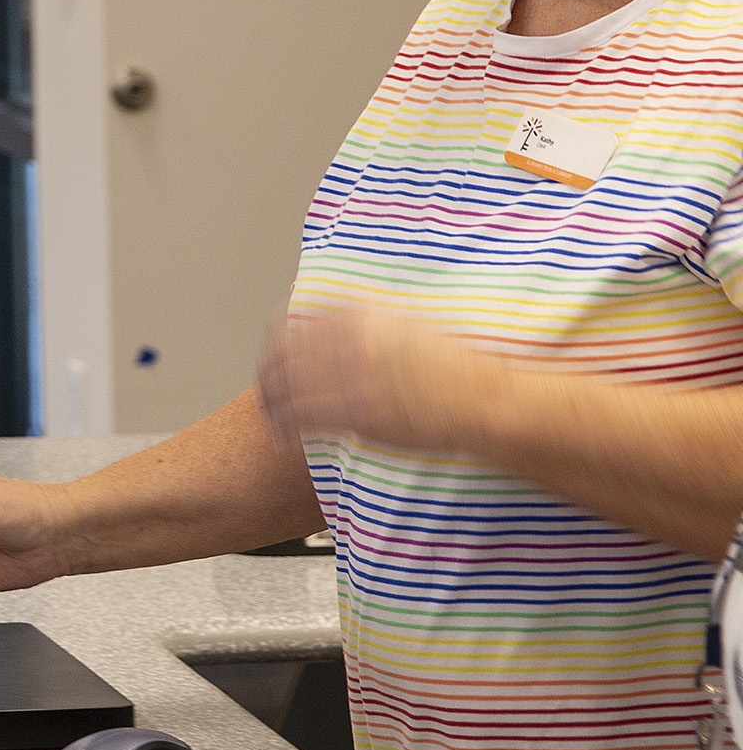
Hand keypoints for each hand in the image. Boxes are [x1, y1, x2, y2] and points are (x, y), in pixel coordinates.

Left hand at [257, 311, 490, 453]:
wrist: (484, 400)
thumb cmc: (457, 367)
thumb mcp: (410, 323)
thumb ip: (370, 320)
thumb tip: (341, 321)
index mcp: (361, 314)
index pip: (294, 319)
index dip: (276, 339)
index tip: (273, 352)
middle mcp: (349, 341)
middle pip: (281, 352)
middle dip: (267, 372)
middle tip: (265, 387)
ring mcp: (350, 376)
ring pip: (285, 387)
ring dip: (271, 402)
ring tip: (270, 415)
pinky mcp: (355, 413)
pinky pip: (302, 417)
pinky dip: (286, 427)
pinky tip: (284, 436)